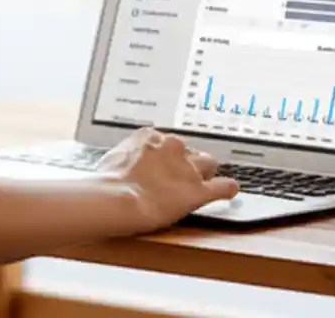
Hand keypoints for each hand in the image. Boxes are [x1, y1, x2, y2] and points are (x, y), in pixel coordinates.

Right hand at [96, 127, 238, 231]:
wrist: (115, 199)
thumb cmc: (105, 182)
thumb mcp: (110, 160)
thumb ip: (124, 159)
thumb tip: (119, 166)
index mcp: (150, 136)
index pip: (167, 142)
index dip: (166, 156)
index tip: (163, 165)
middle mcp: (172, 147)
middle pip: (189, 150)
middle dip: (187, 162)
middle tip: (178, 178)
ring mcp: (187, 168)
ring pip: (209, 163)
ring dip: (206, 173)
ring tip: (202, 183)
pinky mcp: (198, 190)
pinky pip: (224, 186)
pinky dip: (227, 189)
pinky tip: (229, 191)